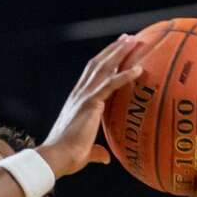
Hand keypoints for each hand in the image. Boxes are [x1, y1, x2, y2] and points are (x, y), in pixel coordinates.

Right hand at [39, 34, 144, 176]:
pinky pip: (110, 85)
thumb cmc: (68, 157)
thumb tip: (105, 158)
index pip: (91, 75)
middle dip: (113, 50)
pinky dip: (124, 75)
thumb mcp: (85, 152)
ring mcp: (84, 96)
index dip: (103, 61)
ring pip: (103, 67)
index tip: (115, 50)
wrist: (57, 157)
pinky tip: (139, 68)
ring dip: (118, 52)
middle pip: (97, 64)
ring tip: (132, 40)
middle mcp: (79, 94)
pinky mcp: (91, 103)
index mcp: (77, 101)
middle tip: (128, 38)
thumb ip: (97, 152)